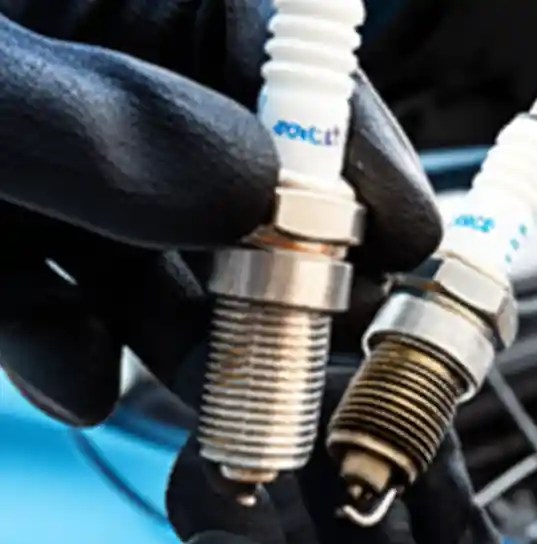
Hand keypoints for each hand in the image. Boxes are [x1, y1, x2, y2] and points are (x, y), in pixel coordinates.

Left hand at [0, 0, 439, 425]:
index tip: (401, 229)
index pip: (275, 50)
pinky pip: (58, 299)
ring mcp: (49, 162)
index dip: (353, 141)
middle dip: (280, 272)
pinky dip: (73, 354)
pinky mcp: (1, 233)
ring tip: (224, 403)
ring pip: (156, 253)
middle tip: (319, 345)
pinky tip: (81, 382)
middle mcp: (95, 75)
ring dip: (195, 340)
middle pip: (236, 172)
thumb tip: (255, 193)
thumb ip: (103, 126)